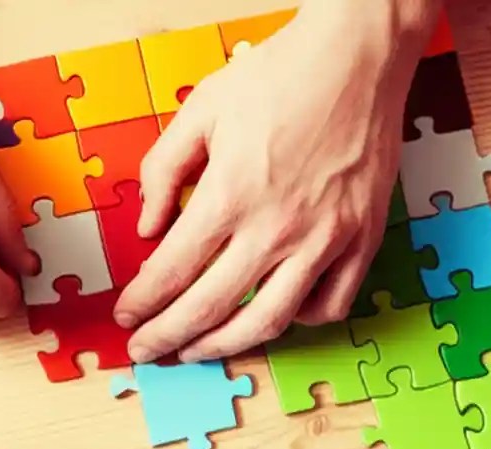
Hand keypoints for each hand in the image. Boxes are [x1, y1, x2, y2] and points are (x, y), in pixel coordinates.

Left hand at [116, 1, 438, 362]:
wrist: (359, 56)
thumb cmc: (281, 75)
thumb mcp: (201, 109)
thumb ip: (164, 169)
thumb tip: (148, 225)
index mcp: (230, 194)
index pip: (171, 270)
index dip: (143, 302)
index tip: (127, 315)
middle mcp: (276, 227)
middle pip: (210, 307)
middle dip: (168, 337)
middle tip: (147, 349)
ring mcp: (325, 239)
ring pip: (269, 320)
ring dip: (226, 344)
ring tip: (200, 349)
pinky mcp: (362, 240)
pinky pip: (330, 304)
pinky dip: (300, 320)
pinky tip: (276, 313)